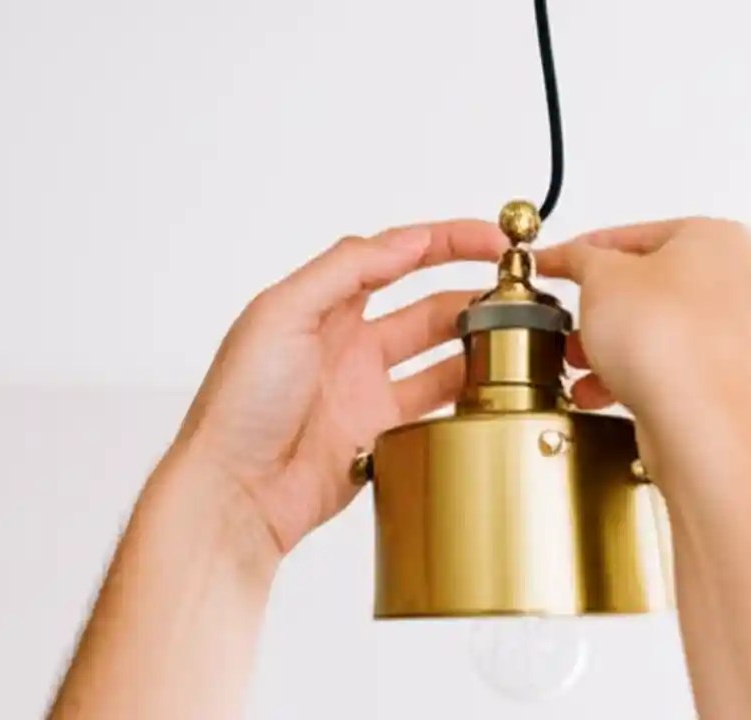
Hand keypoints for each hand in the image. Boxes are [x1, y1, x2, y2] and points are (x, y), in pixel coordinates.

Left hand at [173, 221, 504, 554]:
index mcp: (324, 305)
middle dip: (473, 296)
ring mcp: (366, 392)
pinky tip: (485, 391)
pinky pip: (434, 410)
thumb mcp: (282, 313)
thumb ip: (345, 269)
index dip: (448, 241)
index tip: (493, 242)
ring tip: (515, 341)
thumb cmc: (239, 404)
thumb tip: (407, 240)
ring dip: (475, 346)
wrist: (234, 492)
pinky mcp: (381, 438)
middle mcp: (348, 344)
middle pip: (428, 307)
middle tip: (516, 296)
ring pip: (439, 358)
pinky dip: (463, 398)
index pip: (397, 256)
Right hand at [535, 218, 750, 424]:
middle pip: (649, 287)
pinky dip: (636, 376)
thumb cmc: (666, 342)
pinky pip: (673, 368)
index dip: (585, 252)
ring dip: (612, 348)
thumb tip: (577, 256)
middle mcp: (743, 282)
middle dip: (601, 311)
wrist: (701, 425)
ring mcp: (743, 336)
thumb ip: (582, 258)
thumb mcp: (601, 278)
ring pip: (659, 331)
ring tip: (579, 364)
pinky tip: (599, 393)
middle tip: (569, 322)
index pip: (635, 235)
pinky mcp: (733, 382)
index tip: (556, 264)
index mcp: (719, 239)